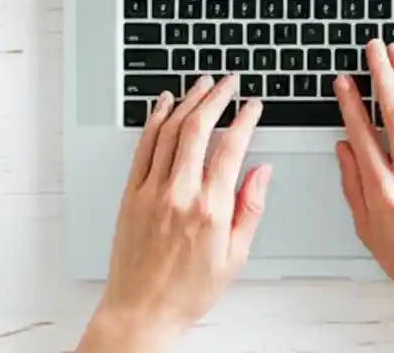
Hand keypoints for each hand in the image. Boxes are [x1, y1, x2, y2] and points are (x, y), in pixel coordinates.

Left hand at [78, 75, 270, 352]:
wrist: (142, 311)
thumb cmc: (188, 291)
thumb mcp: (236, 256)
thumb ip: (251, 209)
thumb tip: (262, 172)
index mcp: (211, 209)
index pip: (231, 148)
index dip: (244, 119)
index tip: (252, 106)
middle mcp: (180, 194)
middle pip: (198, 129)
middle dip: (216, 97)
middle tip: (228, 81)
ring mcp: (152, 191)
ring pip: (169, 131)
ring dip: (187, 101)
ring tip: (201, 84)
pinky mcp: (131, 194)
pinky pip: (143, 148)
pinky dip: (154, 121)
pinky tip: (164, 105)